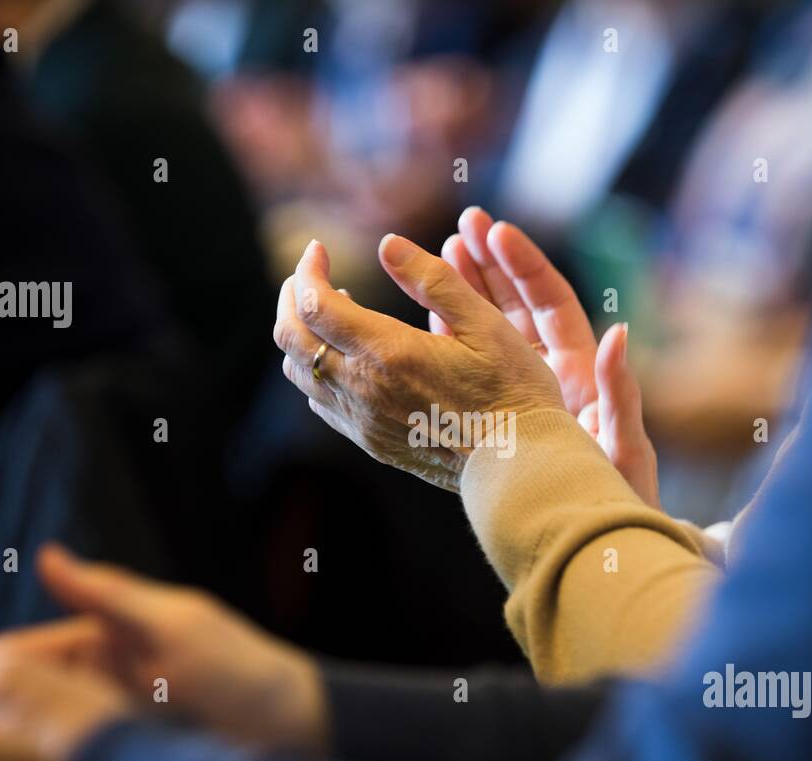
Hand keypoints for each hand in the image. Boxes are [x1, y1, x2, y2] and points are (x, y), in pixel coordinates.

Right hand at [0, 545, 328, 755]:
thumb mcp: (177, 623)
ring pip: (15, 734)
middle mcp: (93, 683)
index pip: (2, 657)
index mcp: (98, 642)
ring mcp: (103, 724)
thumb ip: (107, 594)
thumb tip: (49, 555)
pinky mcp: (120, 757)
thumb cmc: (245, 670)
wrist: (299, 729)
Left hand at [273, 236, 565, 491]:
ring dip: (303, 335)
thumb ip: (434, 279)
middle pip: (292, 337)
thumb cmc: (512, 391)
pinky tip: (349, 358)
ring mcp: (361, 420)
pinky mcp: (370, 441)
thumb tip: (388, 244)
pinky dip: (318, 369)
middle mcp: (362, 388)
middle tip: (311, 275)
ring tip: (333, 313)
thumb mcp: (485, 323)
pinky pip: (320, 402)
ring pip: (299, 371)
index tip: (319, 250)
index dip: (308, 270)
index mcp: (388, 353)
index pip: (315, 304)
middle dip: (292, 297)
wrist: (519, 464)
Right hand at [441, 207, 660, 507]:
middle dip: (490, 264)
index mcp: (580, 375)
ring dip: (467, 292)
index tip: (494, 230)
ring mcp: (520, 395)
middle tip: (462, 225)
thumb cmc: (617, 499)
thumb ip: (620, 394)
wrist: (594, 541)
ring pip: (489, 332)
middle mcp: (550, 377)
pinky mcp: (495, 417)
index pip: (550, 303)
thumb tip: (618, 334)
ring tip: (438, 253)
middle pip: (516, 306)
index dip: (523, 265)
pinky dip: (451, 338)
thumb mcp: (624, 447)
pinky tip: (424, 312)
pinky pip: (471, 366)